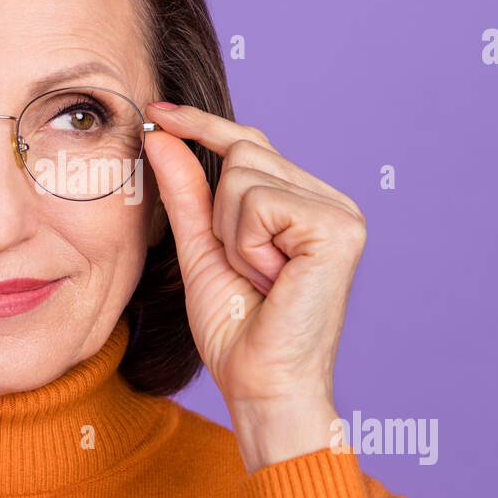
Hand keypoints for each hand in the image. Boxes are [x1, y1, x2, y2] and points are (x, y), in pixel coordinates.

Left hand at [142, 102, 367, 468]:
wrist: (261, 385)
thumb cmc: (237, 332)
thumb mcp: (201, 250)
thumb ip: (187, 194)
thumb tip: (162, 137)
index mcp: (304, 204)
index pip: (249, 144)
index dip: (202, 125)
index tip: (157, 112)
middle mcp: (330, 201)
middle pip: (243, 152)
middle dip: (219, 212)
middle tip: (242, 268)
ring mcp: (340, 212)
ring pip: (245, 174)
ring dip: (230, 234)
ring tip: (258, 277)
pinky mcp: (338, 228)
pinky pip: (260, 202)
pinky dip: (246, 244)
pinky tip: (271, 279)